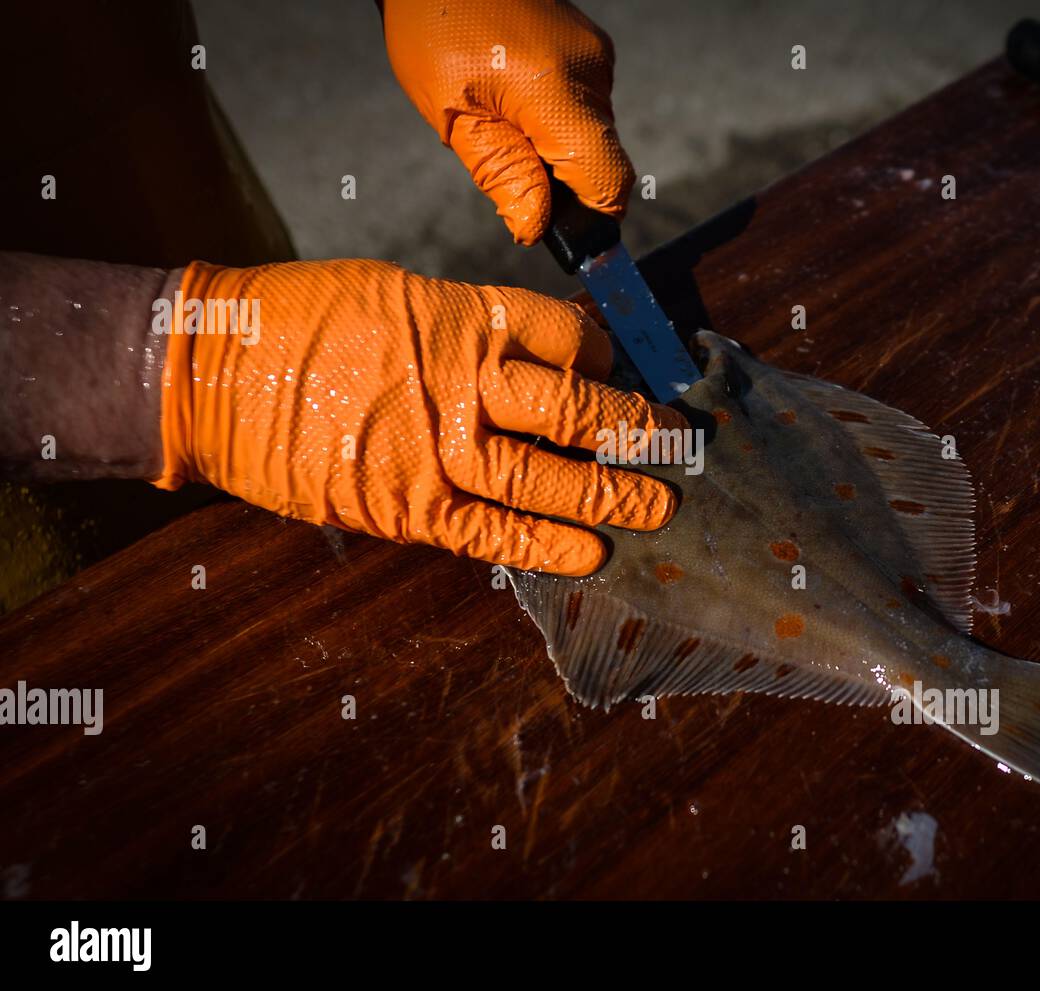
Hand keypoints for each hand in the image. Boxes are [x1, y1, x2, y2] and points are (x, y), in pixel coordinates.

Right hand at [154, 259, 683, 574]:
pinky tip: (592, 554)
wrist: (213, 371)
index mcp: (461, 318)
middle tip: (678, 443)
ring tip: (661, 505)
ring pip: (549, 476)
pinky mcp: (407, 506)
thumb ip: (464, 325)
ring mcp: (438, 449)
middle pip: (575, 408)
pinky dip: (546, 547)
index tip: (615, 376)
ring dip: (612, 493)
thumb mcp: (393, 293)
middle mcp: (463, 381)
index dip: (603, 358)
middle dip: (636, 429)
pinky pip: (493, 532)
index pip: (568, 336)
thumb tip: (521, 355)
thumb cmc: (301, 321)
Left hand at [384, 0, 633, 244]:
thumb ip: (503, 176)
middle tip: (505, 155)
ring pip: (594, 137)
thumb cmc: (433, 27)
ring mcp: (598, 57)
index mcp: (557, 93)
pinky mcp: (594, 48)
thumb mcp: (452, 115)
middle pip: (601, 164)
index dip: (589, 220)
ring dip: (555, 147)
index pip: (609, 184)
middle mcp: (592, 74)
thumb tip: (536, 228)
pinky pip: (587, 107)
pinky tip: (517, 94)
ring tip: (504, 113)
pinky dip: (557, 119)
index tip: (556, 230)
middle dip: (559, 180)